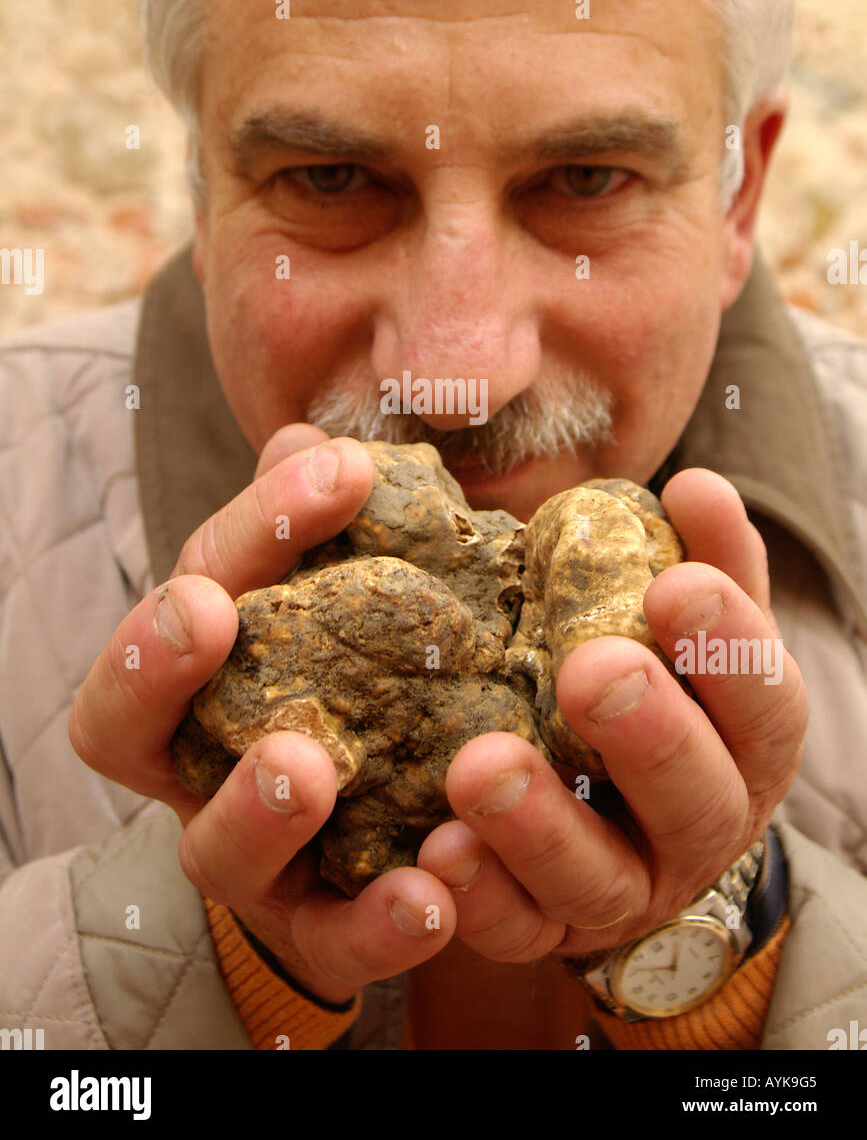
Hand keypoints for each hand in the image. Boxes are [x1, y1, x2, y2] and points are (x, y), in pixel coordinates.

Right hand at [69, 425, 456, 1003]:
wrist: (372, 845)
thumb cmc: (340, 694)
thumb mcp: (329, 607)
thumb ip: (310, 534)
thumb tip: (304, 432)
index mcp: (197, 680)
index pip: (183, 599)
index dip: (238, 532)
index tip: (325, 467)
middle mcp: (195, 771)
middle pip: (136, 723)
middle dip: (157, 661)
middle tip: (207, 609)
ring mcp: (251, 865)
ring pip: (214, 850)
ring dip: (252, 804)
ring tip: (303, 763)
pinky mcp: (322, 936)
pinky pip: (339, 942)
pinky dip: (378, 922)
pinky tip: (433, 894)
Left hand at [416, 468, 807, 968]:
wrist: (628, 833)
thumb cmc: (661, 697)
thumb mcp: (692, 634)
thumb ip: (706, 564)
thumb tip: (698, 486)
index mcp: (747, 743)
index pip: (764, 701)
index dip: (728, 646)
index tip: (672, 584)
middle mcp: (702, 827)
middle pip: (695, 797)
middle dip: (649, 735)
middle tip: (591, 670)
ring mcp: (627, 891)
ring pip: (598, 878)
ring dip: (541, 825)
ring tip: (480, 767)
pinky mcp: (548, 934)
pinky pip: (516, 932)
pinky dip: (479, 898)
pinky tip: (436, 852)